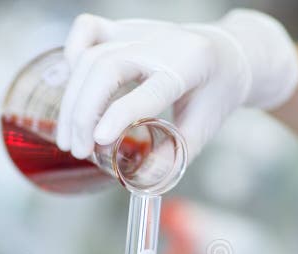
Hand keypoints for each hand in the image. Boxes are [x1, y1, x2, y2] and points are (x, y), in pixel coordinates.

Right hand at [57, 10, 297, 160]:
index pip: (149, 89)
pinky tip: (71, 87)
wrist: (228, 53)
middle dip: (84, 113)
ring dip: (72, 99)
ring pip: (91, 56)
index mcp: (189, 66)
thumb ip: (176, 153)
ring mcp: (139, 31)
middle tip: (78, 150)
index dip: (120, 114)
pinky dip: (71, 53)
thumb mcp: (205, 125)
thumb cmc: (216, 91)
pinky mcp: (124, 28)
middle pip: (107, 68)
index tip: (98, 141)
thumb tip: (143, 181)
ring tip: (70, 138)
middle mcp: (161, 42)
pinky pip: (88, 29)